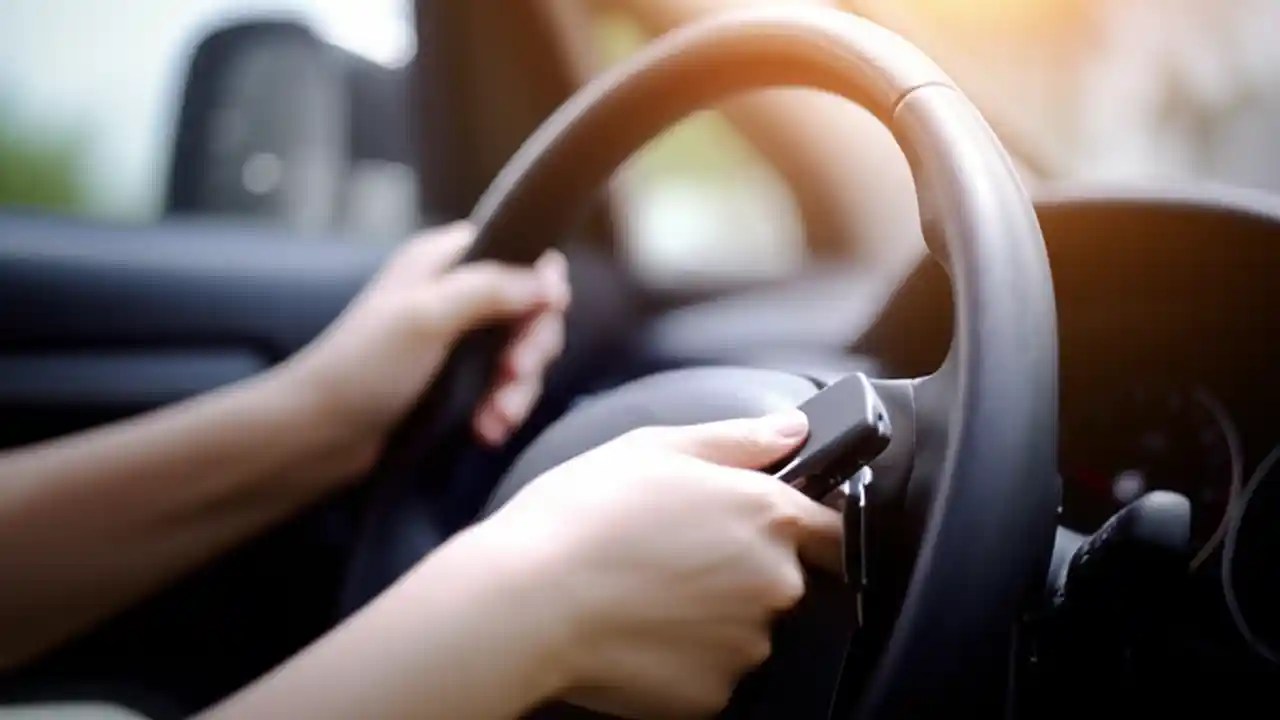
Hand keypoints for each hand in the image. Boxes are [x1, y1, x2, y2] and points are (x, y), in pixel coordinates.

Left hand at [282, 222, 570, 456]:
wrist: (319, 434)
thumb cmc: (364, 367)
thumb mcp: (427, 317)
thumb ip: (491, 289)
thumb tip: (548, 280)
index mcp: (445, 261)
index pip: (519, 252)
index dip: (542, 283)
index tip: (548, 313)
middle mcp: (455, 294)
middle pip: (530, 310)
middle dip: (530, 349)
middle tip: (513, 376)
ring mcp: (457, 341)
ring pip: (519, 355)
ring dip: (517, 390)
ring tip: (496, 421)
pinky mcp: (456, 383)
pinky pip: (501, 389)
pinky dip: (501, 409)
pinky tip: (487, 431)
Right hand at [477, 411, 841, 717]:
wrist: (526, 603)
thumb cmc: (581, 517)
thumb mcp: (656, 447)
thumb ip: (737, 439)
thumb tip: (793, 429)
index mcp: (768, 516)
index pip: (832, 527)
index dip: (804, 524)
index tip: (761, 526)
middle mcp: (773, 584)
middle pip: (785, 579)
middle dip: (742, 567)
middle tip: (674, 552)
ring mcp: (746, 645)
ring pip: (746, 627)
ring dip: (713, 613)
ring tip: (646, 589)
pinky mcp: (713, 693)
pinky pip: (712, 669)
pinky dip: (684, 654)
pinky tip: (638, 627)